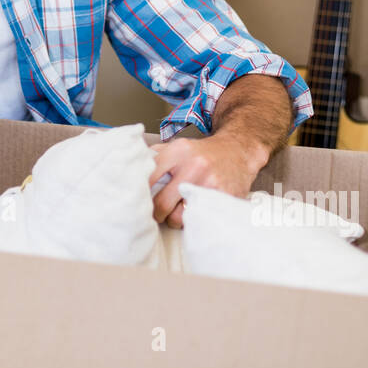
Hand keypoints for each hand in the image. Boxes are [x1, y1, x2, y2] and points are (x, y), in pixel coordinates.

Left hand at [149, 134, 268, 228]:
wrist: (238, 150)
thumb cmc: (202, 153)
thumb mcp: (178, 146)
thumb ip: (154, 156)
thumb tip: (129, 170)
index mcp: (178, 152)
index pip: (148, 179)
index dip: (139, 195)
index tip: (137, 201)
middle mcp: (194, 167)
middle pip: (162, 203)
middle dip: (156, 213)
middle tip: (156, 214)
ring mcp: (211, 184)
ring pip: (180, 218)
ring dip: (174, 220)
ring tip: (177, 213)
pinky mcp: (224, 198)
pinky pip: (199, 220)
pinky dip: (194, 221)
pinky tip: (193, 213)